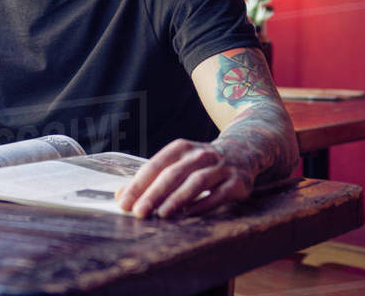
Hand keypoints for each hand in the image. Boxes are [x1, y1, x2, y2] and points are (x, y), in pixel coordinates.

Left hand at [115, 139, 251, 218]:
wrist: (244, 151)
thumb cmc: (200, 163)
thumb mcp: (177, 163)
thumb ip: (151, 179)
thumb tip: (120, 196)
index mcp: (182, 148)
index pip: (156, 165)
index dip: (138, 184)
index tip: (124, 202)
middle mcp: (201, 154)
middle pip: (173, 174)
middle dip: (154, 193)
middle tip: (138, 212)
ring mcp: (221, 167)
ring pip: (196, 182)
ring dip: (178, 199)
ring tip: (162, 215)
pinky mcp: (238, 182)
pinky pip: (219, 194)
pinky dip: (203, 205)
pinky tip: (190, 216)